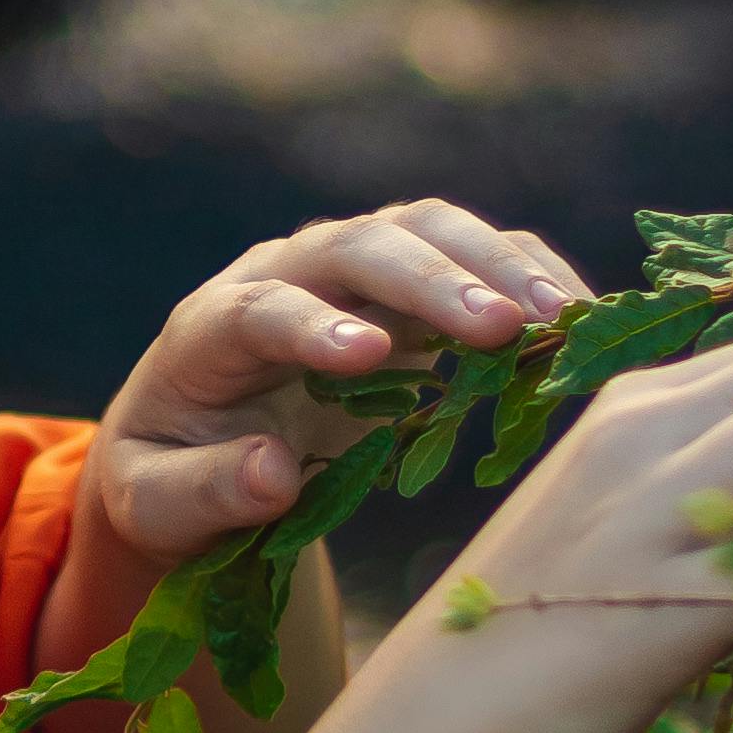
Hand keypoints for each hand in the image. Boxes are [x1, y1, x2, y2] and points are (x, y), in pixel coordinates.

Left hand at [68, 200, 588, 600]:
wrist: (191, 443)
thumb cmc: (167, 476)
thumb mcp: (155, 502)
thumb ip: (203, 493)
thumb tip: (273, 474)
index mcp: (207, 329)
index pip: (256, 310)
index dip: (308, 325)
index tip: (366, 357)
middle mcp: (281, 275)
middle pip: (356, 247)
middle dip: (431, 281)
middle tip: (505, 328)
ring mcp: (347, 271)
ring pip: (423, 230)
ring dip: (494, 264)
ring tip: (560, 318)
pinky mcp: (404, 286)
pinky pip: (470, 256)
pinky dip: (524, 272)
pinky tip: (577, 317)